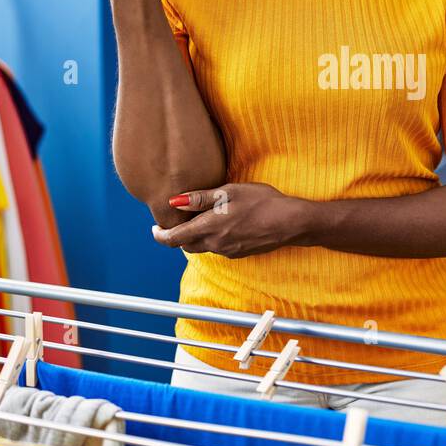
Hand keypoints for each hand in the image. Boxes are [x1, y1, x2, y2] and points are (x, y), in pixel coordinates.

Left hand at [150, 183, 309, 257]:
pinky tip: (221, 225)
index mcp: (209, 228)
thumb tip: (174, 202)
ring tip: (198, 220)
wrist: (290, 222)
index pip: (174, 238)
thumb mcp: (229, 192)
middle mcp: (215, 244)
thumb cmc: (262, 201)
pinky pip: (217, 248)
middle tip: (175, 222)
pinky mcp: (239, 253)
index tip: (155, 229)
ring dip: (194, 237)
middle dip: (176, 236)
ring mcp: (228, 251)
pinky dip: (211, 239)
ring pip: (202, 247)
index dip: (160, 235)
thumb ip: (200, 199)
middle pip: (185, 245)